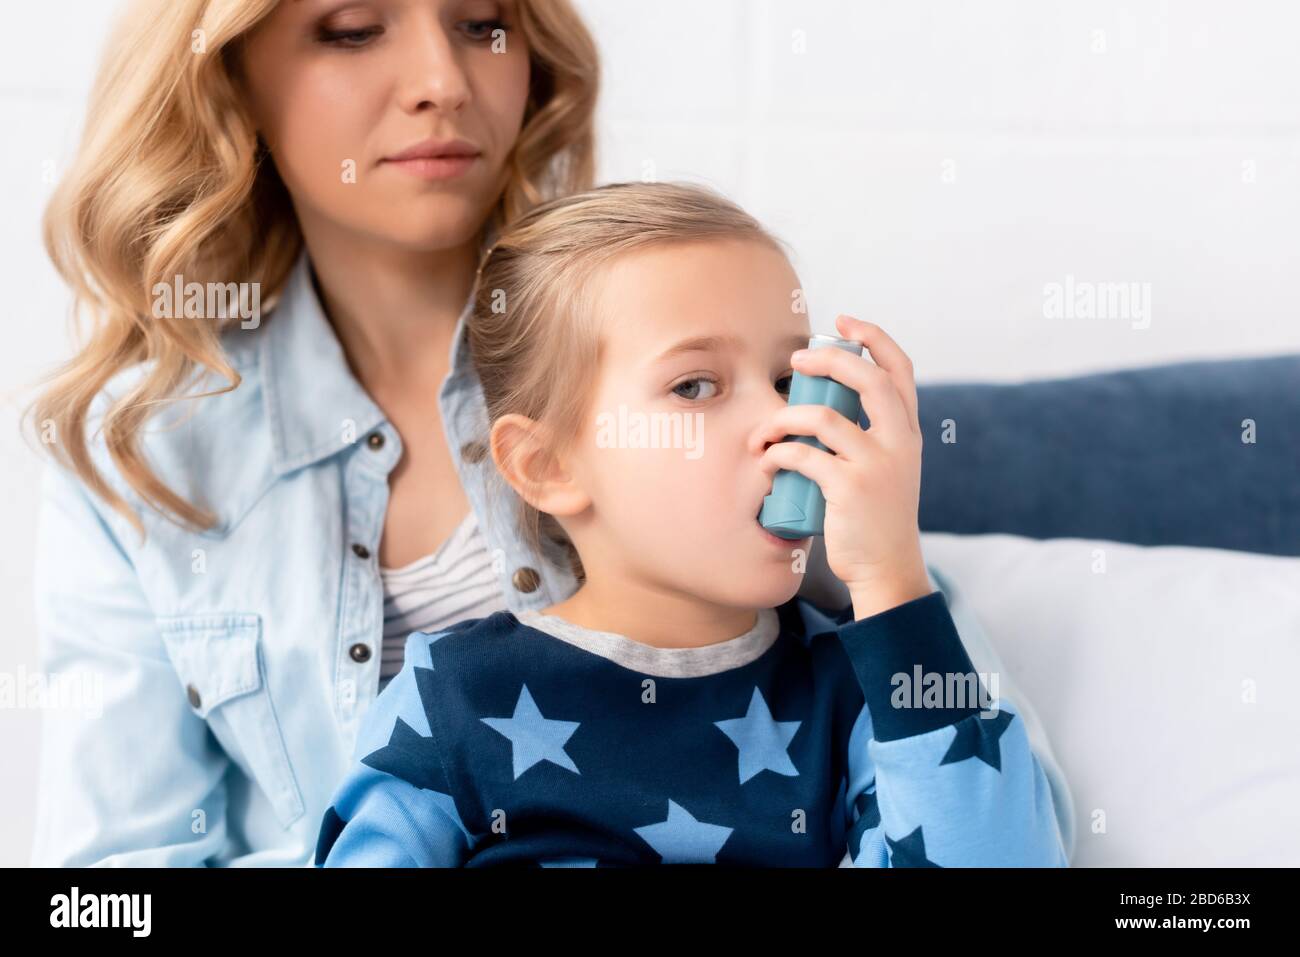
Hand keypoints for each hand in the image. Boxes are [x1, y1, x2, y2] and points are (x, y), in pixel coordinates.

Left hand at [754, 314, 931, 618]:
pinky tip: (767, 461)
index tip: (843, 322)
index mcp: (908, 433)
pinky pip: (802, 456)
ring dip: (782, 418)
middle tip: (794, 362)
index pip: (900, 369)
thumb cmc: (875, 518)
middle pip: (866, 378)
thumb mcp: (888, 469)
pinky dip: (777, 454)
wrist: (887, 569)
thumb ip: (870, 437)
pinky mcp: (849, 489)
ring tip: (763, 433)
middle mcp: (899, 442)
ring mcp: (876, 465)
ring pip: (822, 418)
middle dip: (826, 360)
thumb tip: (824, 404)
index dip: (873, 337)